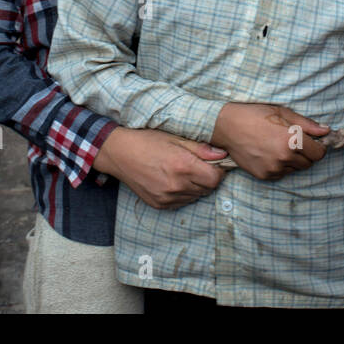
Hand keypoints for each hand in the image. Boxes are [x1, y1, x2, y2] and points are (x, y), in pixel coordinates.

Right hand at [94, 127, 227, 208]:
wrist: (120, 153)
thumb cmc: (148, 141)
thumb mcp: (175, 138)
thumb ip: (201, 149)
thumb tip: (223, 154)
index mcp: (183, 166)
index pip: (215, 179)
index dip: (218, 171)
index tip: (213, 164)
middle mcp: (176, 185)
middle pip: (207, 189)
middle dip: (208, 178)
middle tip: (198, 166)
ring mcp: (167, 197)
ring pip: (195, 197)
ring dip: (196, 187)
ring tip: (184, 172)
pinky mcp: (159, 204)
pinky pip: (181, 202)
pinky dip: (183, 193)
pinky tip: (174, 180)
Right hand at [210, 103, 328, 179]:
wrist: (227, 126)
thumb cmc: (256, 115)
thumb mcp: (283, 113)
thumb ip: (307, 124)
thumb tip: (326, 131)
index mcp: (292, 140)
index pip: (319, 153)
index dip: (318, 147)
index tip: (311, 142)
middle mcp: (284, 157)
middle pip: (308, 163)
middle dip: (305, 154)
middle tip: (292, 142)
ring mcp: (273, 168)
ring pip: (294, 170)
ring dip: (292, 161)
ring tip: (278, 146)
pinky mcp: (264, 175)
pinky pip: (280, 174)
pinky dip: (279, 167)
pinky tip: (269, 153)